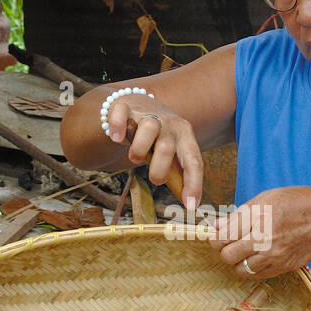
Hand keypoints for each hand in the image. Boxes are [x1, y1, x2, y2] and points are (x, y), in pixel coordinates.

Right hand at [106, 94, 203, 209]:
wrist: (138, 104)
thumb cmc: (157, 136)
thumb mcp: (172, 149)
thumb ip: (178, 171)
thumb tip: (188, 202)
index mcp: (184, 135)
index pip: (194, 160)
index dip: (194, 184)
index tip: (190, 205)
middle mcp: (169, 123)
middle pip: (167, 148)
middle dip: (159, 171)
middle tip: (155, 178)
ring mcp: (148, 113)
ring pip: (148, 129)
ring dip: (138, 151)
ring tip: (135, 157)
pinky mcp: (126, 107)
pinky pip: (121, 115)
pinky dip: (117, 127)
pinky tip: (117, 138)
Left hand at [211, 187, 310, 278]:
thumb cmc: (295, 203)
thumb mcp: (265, 198)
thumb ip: (239, 214)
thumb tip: (217, 226)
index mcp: (258, 217)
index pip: (222, 236)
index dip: (214, 238)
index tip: (217, 235)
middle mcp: (264, 239)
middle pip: (227, 255)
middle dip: (223, 250)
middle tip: (229, 243)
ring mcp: (274, 256)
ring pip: (240, 269)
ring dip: (237, 261)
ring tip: (243, 251)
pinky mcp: (281, 267)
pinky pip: (256, 274)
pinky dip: (251, 268)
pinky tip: (255, 257)